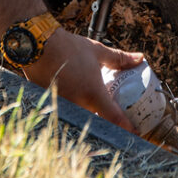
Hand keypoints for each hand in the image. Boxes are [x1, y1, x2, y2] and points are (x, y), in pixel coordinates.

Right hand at [23, 28, 143, 131]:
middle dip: (107, 125)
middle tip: (116, 120)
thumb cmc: (68, 47)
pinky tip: (77, 104)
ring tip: (96, 113)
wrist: (38, 45)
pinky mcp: (51, 105)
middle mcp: (78, 104)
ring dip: (90, 119)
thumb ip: (120, 58)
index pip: (114, 119)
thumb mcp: (97, 51)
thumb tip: (140, 58)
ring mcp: (63, 107)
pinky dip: (75, 113)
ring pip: (82, 120)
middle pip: (98, 123)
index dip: (127, 128)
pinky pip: (68, 114)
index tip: (135, 132)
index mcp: (93, 93)